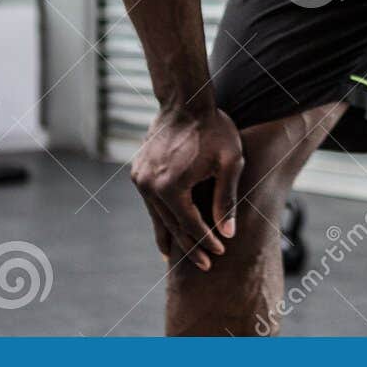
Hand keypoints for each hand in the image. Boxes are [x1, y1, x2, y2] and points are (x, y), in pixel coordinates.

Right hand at [130, 107, 244, 269]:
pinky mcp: (137, 172)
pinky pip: (152, 203)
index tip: (220, 253)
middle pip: (172, 226)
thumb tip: (228, 233)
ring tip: (182, 256)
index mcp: (170, 187)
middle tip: (206, 265)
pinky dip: (162, 217)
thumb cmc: (214, 130)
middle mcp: (149, 186)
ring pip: (158, 217)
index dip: (206, 241)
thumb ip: (227, 198)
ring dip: (173, 235)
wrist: (185, 101)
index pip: (191, 224)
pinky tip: (168, 229)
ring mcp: (140, 179)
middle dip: (190, 246)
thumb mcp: (229, 162)